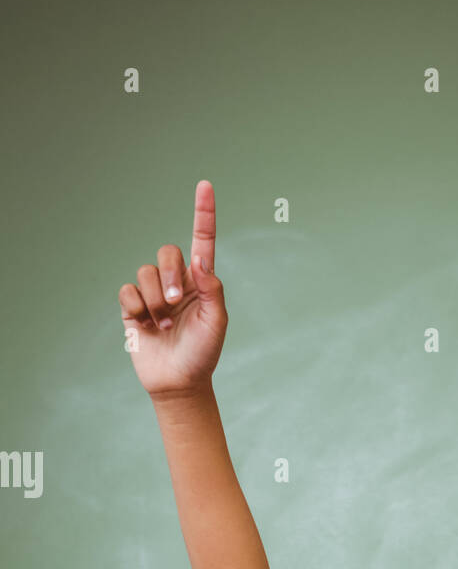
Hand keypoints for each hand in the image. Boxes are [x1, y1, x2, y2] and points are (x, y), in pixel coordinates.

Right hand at [118, 180, 227, 397]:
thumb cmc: (203, 353)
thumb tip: (199, 260)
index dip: (203, 213)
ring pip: (146, 273)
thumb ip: (212, 288)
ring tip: (164, 326)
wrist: (179, 383)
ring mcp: (154, 294)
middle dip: (169, 275)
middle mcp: (177, 281)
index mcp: (201, 281)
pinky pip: (128, 291)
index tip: (205, 185)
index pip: (202, 239)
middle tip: (176, 304)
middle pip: (167, 252)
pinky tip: (147, 326)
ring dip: (156, 301)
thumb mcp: (217, 322)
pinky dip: (138, 307)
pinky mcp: (133, 307)